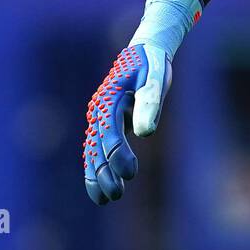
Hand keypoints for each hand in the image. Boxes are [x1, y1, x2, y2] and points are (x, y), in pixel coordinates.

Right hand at [83, 0, 201, 204]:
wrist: (145, 50)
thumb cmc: (153, 64)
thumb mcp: (156, 77)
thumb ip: (150, 102)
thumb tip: (145, 132)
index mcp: (111, 98)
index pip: (110, 131)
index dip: (117, 153)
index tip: (131, 172)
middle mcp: (100, 109)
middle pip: (97, 146)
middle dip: (105, 172)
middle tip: (117, 194)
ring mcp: (100, 117)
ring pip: (92, 151)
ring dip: (97, 175)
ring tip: (107, 199)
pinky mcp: (106, 123)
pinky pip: (96, 149)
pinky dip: (96, 168)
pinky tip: (101, 190)